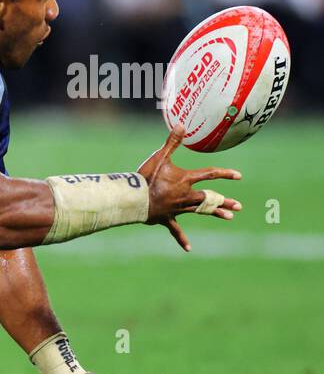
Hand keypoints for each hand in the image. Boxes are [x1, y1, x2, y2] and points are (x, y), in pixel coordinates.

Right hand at [138, 126, 242, 250]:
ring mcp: (177, 208)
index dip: (224, 174)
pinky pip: (176, 230)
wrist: (134, 198)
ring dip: (215, 214)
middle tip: (238, 206)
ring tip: (230, 217)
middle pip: (209, 198)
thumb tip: (181, 124)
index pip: (209, 175)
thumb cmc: (146, 177)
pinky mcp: (166, 218)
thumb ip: (172, 142)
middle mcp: (186, 195)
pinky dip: (181, 239)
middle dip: (224, 202)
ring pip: (199, 211)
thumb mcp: (160, 157)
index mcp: (186, 180)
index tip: (238, 176)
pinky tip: (189, 249)